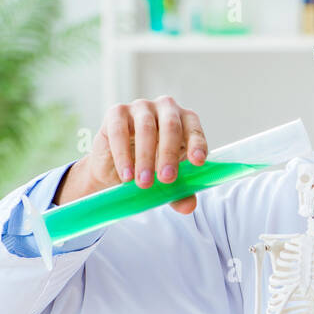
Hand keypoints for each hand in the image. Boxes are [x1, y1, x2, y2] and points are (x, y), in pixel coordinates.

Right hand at [57, 96, 207, 212]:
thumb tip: (189, 206)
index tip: (197, 162)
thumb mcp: (168, 184)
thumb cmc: (151, 167)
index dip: (197, 145)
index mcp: (185, 121)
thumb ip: (180, 193)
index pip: (195, 130)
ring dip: (145, 158)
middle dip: (169, 155)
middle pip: (171, 127)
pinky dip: (123, 155)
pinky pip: (120, 131)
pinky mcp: (117, 112)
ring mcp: (141, 107)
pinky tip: (126, 175)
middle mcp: (166, 108)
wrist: (116, 168)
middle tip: (166, 179)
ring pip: (146, 129)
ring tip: (144, 183)